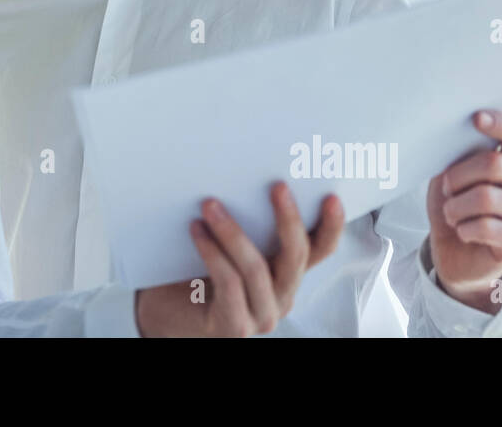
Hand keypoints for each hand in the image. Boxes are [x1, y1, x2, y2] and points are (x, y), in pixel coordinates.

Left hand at [135, 183, 343, 335]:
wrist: (169, 312)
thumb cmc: (198, 272)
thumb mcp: (231, 244)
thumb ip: (247, 223)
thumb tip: (242, 175)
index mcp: (287, 274)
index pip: (321, 251)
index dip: (331, 227)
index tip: (331, 198)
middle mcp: (282, 297)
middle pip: (297, 258)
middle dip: (288, 219)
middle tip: (277, 187)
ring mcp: (261, 315)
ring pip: (257, 269)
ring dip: (233, 232)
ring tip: (210, 205)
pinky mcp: (234, 327)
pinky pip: (229, 284)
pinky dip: (212, 253)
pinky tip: (197, 231)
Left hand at [427, 109, 501, 310]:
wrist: (456, 249)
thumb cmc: (457, 201)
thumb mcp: (452, 170)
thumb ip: (461, 151)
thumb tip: (454, 132)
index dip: (500, 124)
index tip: (476, 118)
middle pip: (495, 164)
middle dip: (458, 176)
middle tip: (446, 188)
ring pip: (486, 197)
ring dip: (456, 206)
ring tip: (452, 213)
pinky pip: (488, 227)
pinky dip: (464, 228)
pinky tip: (463, 231)